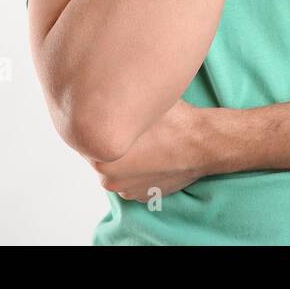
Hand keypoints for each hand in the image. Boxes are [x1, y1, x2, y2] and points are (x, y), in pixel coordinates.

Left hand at [87, 99, 210, 201]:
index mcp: (101, 159)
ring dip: (126, 158)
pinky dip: (139, 169)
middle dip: (112, 143)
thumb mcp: (137, 104)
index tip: (109, 116)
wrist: (202, 143)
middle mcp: (109, 180)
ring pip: (118, 168)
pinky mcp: (144, 195)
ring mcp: (127, 191)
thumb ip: (112, 103)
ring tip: (145, 141)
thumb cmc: (172, 122)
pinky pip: (133, 179)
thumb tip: (96, 93)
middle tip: (131, 128)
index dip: (98, 125)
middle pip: (102, 155)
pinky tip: (153, 154)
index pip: (88, 141)